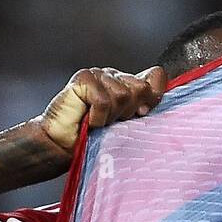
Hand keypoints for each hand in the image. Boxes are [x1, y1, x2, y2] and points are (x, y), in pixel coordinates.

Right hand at [40, 66, 167, 152]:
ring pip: (122, 95)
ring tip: (98, 122)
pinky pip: (103, 101)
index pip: (156, 77)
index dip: (153, 96)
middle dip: (128, 112)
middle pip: (141, 88)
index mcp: (129, 84)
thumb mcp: (128, 126)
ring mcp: (99, 74)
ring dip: (111, 117)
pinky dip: (98, 117)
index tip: (140, 114)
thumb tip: (159, 96)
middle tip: (112, 122)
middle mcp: (115, 76)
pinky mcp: (84, 78)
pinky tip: (88, 120)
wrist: (63, 146)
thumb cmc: (95, 138)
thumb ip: (144, 108)